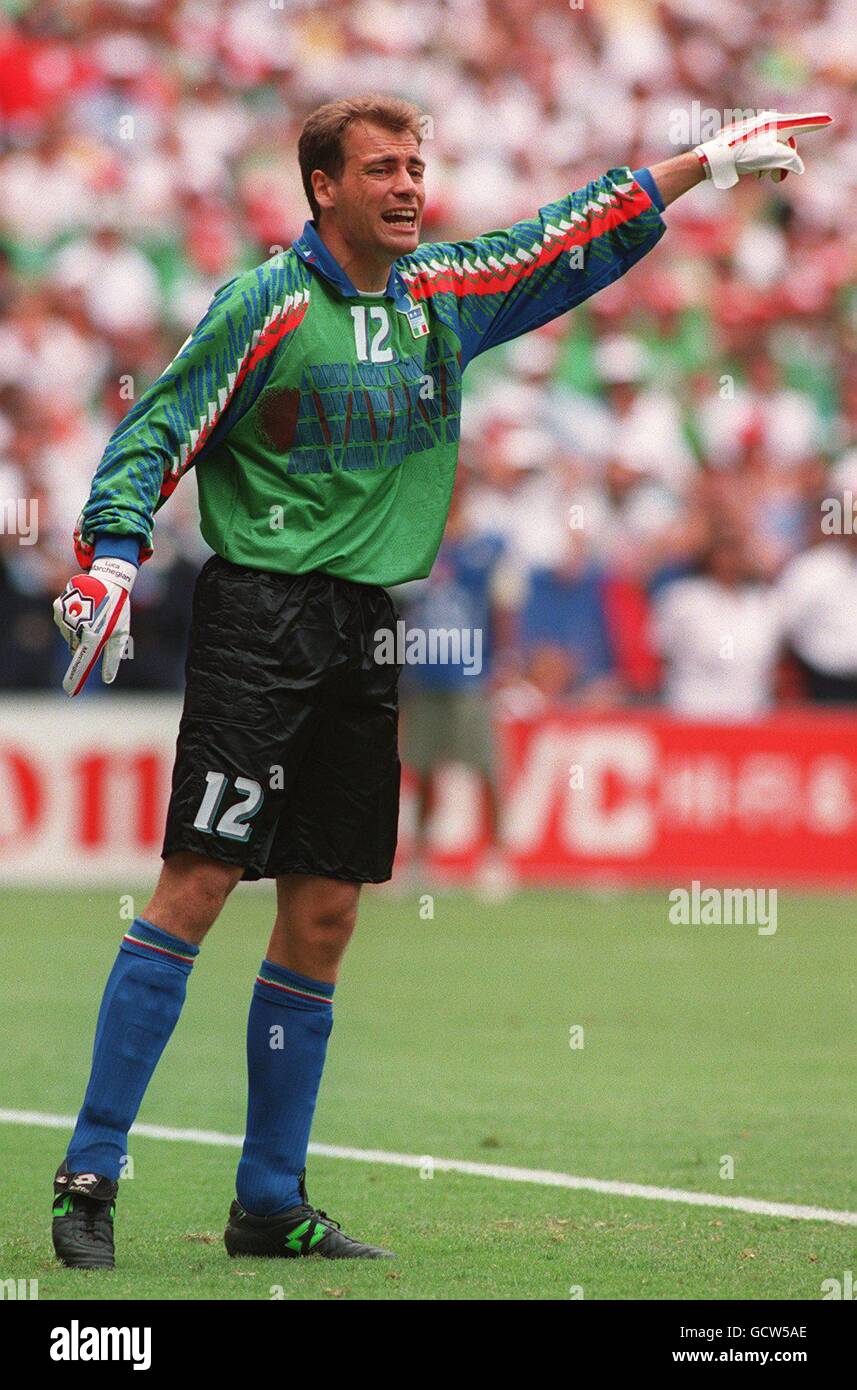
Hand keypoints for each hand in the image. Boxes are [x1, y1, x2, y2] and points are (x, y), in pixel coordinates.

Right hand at [53, 556, 135, 696]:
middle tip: (99, 625)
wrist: (107, 579)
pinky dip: (72, 622)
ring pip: (68, 636)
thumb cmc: (118, 609)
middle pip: (76, 648)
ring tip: (92, 615)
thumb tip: (107, 679)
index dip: (76, 679)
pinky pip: (63, 624)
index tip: (70, 692)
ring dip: (78, 632)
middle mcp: (76, 627)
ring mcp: (65, 616)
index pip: (82, 663)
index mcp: (94, 635)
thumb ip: (112, 658)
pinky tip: (83, 610)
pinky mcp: (58, 608)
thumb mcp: (120, 634)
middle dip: (86, 643)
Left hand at [695, 111, 831, 189]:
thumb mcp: (771, 157)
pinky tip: (758, 173)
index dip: (815, 124)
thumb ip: (790, 160)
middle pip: (788, 140)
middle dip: (786, 160)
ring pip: (775, 148)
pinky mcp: (748, 139)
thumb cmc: (743, 155)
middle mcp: (768, 122)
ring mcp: (757, 130)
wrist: (716, 158)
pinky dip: (764, 163)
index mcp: (776, 122)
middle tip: (779, 179)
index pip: (801, 123)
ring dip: (774, 164)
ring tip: (765, 177)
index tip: (828, 121)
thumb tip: (798, 166)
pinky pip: (764, 150)